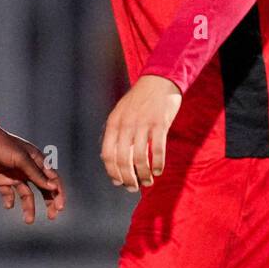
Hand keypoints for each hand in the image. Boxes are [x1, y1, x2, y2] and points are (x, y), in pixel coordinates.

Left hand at [0, 127, 64, 223]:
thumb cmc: (3, 144)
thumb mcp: (21, 158)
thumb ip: (36, 173)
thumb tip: (53, 187)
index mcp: (36, 161)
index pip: (52, 179)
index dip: (58, 193)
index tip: (60, 207)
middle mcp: (28, 170)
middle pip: (43, 189)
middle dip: (49, 202)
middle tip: (51, 217)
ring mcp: (15, 176)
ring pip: (27, 195)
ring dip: (29, 207)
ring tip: (29, 220)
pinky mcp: (1, 180)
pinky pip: (8, 194)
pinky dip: (10, 201)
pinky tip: (8, 205)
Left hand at [100, 74, 180, 191]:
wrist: (159, 80)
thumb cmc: (140, 99)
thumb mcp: (121, 113)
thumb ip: (116, 134)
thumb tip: (113, 161)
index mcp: (114, 123)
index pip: (108, 154)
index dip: (113, 172)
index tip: (119, 182)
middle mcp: (126, 124)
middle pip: (123, 160)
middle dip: (128, 178)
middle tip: (134, 187)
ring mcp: (143, 124)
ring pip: (140, 158)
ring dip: (144, 175)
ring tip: (148, 181)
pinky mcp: (160, 124)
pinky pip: (157, 150)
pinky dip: (158, 164)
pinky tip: (158, 170)